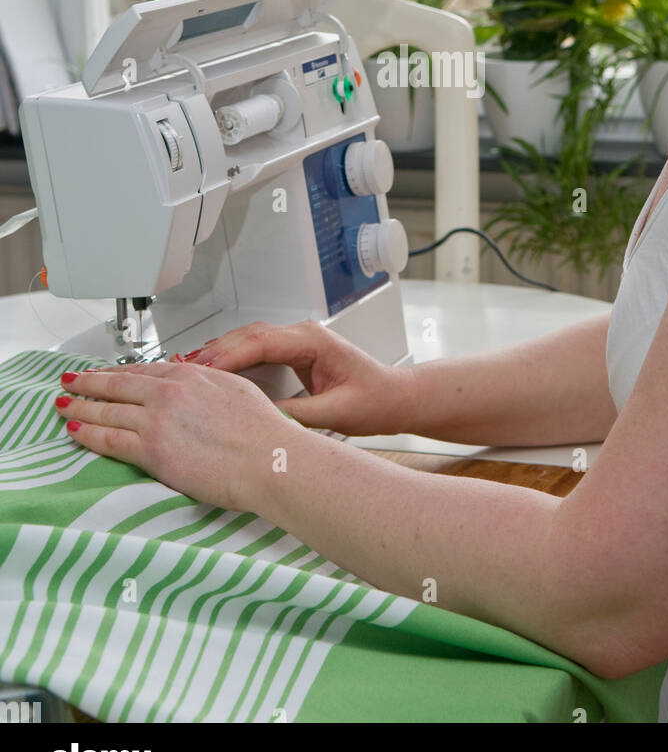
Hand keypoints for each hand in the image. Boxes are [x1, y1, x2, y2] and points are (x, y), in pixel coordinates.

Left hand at [54, 360, 299, 514]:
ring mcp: (157, 420)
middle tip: (70, 381)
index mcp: (190, 375)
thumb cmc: (262, 431)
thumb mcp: (236, 389)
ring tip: (63, 405)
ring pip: (106, 409)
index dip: (118, 372)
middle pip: (116, 385)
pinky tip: (75, 430)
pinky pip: (109, 438)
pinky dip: (88, 432)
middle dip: (88, 382)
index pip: (143, 370)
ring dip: (80, 406)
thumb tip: (198, 386)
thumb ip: (208, 384)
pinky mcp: (151, 450)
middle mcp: (169, 392)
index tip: (103, 373)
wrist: (269, 458)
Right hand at [183, 319, 415, 437]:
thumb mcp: (335, 413)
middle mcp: (304, 334)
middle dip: (216, 352)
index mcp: (314, 341)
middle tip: (186, 371)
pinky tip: (217, 373)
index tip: (204, 372)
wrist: (397, 397)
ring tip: (192, 372)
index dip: (228, 357)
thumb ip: (296, 415)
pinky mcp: (296, 351)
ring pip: (250, 339)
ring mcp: (299, 340)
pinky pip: (259, 348)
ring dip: (222, 353)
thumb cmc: (376, 400)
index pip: (260, 342)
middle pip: (249, 335)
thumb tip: (258, 417)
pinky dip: (235, 359)